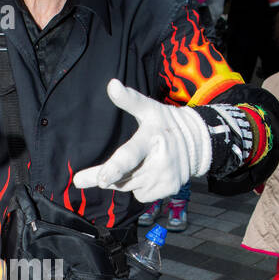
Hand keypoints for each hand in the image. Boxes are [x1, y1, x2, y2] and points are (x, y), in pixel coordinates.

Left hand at [72, 79, 211, 201]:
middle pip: (122, 177)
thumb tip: (112, 84)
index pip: (130, 156)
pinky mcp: (168, 190)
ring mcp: (164, 178)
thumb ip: (129, 100)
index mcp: (151, 138)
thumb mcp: (149, 108)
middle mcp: (159, 161)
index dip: (115, 169)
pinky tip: (147, 174)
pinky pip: (140, 195)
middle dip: (102, 177)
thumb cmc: (165, 123)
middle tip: (80, 180)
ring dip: (122, 179)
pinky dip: (138, 186)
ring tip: (133, 164)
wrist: (198, 142)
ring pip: (127, 186)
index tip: (101, 180)